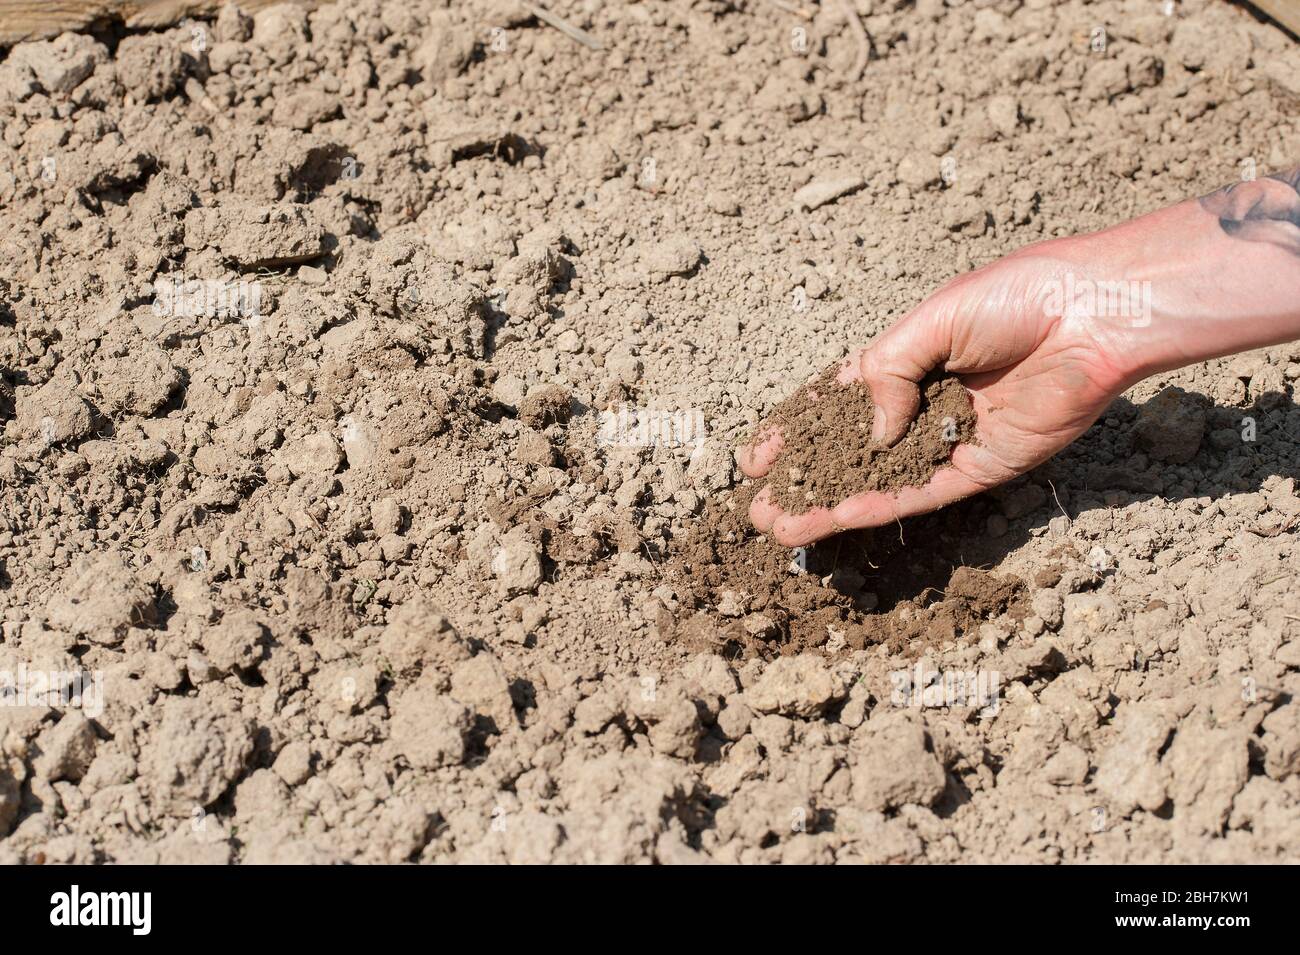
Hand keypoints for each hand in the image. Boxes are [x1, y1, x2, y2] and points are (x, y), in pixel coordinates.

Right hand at [739, 241, 1134, 545]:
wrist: (1093, 315)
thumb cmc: (1015, 298)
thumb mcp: (930, 321)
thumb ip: (887, 375)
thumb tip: (871, 435)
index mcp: (903, 362)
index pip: (835, 404)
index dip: (794, 431)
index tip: (754, 458)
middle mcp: (920, 406)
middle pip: (848, 452)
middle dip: (803, 480)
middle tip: (760, 507)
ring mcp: (948, 441)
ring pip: (878, 482)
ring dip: (830, 506)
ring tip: (782, 529)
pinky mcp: (982, 468)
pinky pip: (923, 494)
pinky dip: (881, 507)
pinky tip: (839, 518)